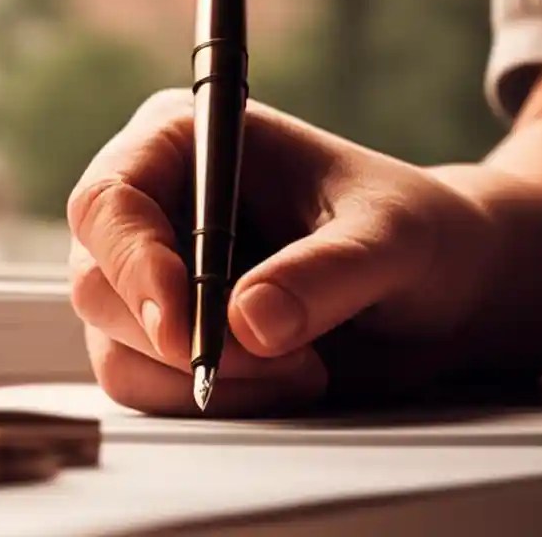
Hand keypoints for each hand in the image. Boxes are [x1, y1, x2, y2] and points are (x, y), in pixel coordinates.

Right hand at [67, 90, 501, 416]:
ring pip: (115, 346)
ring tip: (301, 367)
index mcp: (187, 140)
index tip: (186, 326)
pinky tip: (283, 380)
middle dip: (177, 337)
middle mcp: (155, 204)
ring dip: (201, 378)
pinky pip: (148, 387)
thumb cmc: (417, 233)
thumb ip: (328, 271)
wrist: (444, 290)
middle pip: (97, 280)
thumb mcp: (393, 238)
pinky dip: (211, 401)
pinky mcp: (169, 337)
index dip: (132, 264)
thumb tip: (248, 321)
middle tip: (269, 359)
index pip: (110, 200)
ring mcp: (153, 276)